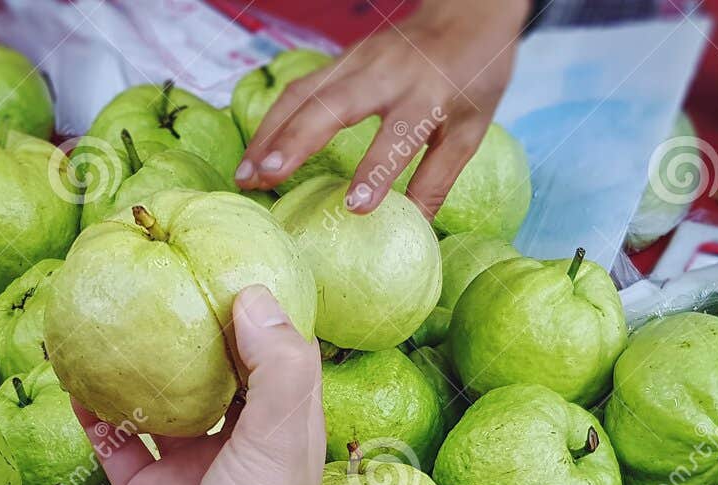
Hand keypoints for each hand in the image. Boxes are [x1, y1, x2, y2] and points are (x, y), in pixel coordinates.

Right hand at [75, 286, 324, 484]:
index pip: (278, 357)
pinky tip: (71, 374)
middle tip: (160, 275)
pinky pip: (116, 443)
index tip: (230, 260)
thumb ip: (276, 365)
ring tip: (108, 317)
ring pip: (159, 405)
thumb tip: (252, 293)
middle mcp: (240, 448)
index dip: (260, 311)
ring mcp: (192, 473)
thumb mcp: (280, 437)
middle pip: (215, 374)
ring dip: (135, 367)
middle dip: (190, 329)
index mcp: (283, 431)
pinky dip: (95, 412)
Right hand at [235, 0, 529, 217]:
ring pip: (304, 94)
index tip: (354, 207)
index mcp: (427, 94)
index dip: (376, 170)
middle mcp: (387, 73)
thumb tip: (411, 230)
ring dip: (269, 133)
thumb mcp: (467, 131)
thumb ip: (437, 180)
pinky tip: (256, 149)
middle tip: (262, 179)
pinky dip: (273, 119)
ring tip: (245, 174)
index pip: (397, 135)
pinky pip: (300, 88)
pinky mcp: (342, 60)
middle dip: (293, 142)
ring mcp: (359, 61)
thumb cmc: (472, 77)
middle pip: (332, 105)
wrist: (466, 12)